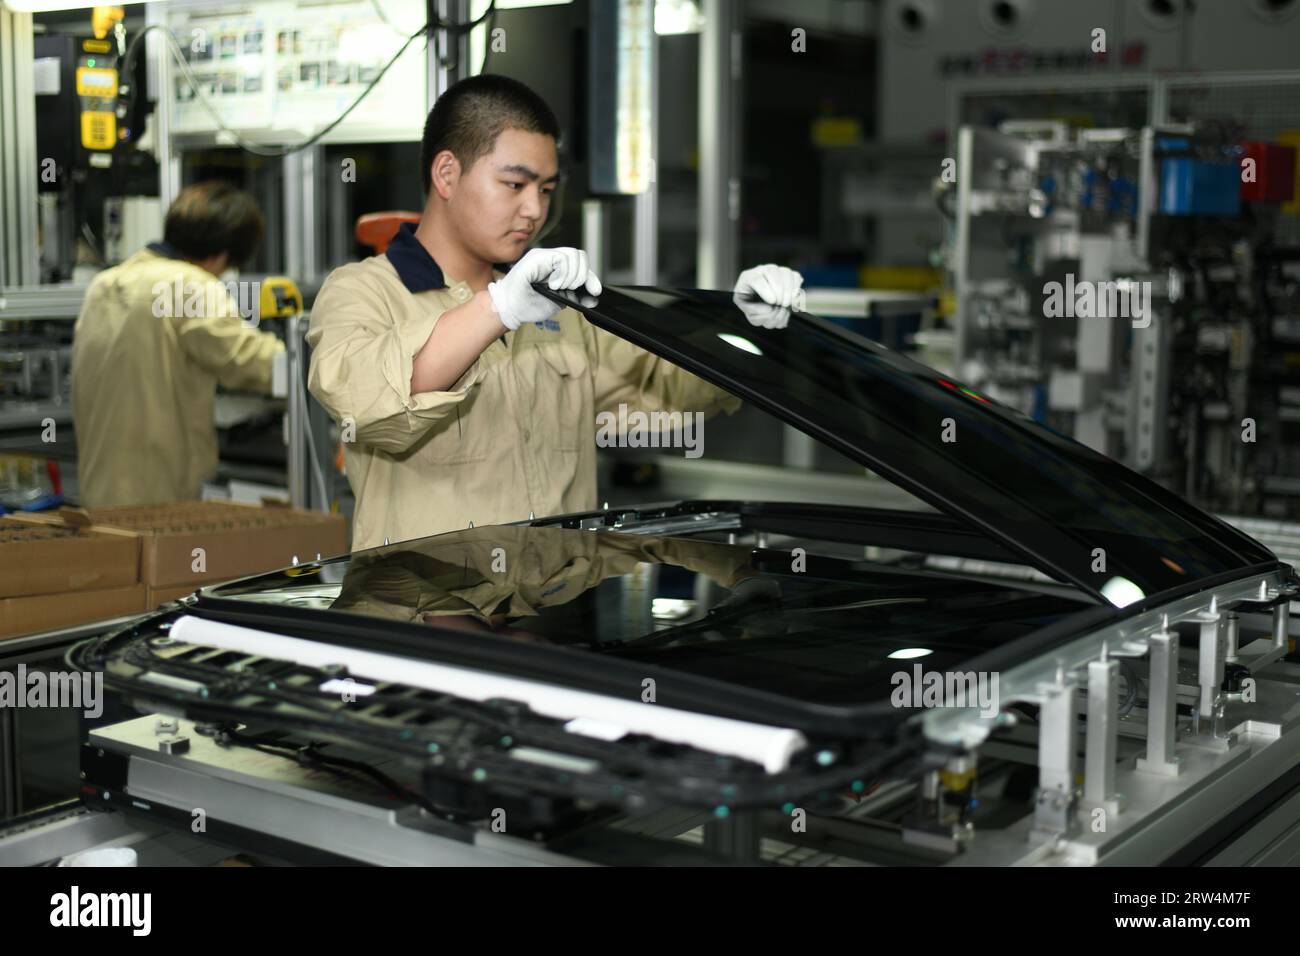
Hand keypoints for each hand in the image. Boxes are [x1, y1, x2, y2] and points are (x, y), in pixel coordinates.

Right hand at [487, 247, 602, 330]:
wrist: (509, 309)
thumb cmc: (527, 305)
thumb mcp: (557, 301)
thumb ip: (572, 295)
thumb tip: (591, 296)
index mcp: (555, 268)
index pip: (580, 264)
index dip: (590, 277)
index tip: (595, 291)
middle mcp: (550, 259)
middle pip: (579, 255)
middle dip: (581, 275)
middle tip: (570, 288)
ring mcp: (543, 256)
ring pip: (572, 255)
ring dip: (571, 275)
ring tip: (558, 286)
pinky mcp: (536, 257)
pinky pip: (560, 258)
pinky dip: (562, 273)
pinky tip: (553, 284)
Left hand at [732, 264, 804, 328]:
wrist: (762, 306)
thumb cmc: (754, 308)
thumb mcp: (750, 313)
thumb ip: (757, 312)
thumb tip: (770, 308)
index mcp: (747, 278)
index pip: (755, 280)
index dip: (765, 290)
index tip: (772, 302)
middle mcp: (761, 270)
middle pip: (772, 272)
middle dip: (779, 291)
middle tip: (780, 305)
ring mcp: (775, 270)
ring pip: (785, 273)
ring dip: (788, 291)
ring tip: (785, 305)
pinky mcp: (787, 274)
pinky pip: (795, 277)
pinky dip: (796, 289)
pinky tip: (792, 300)